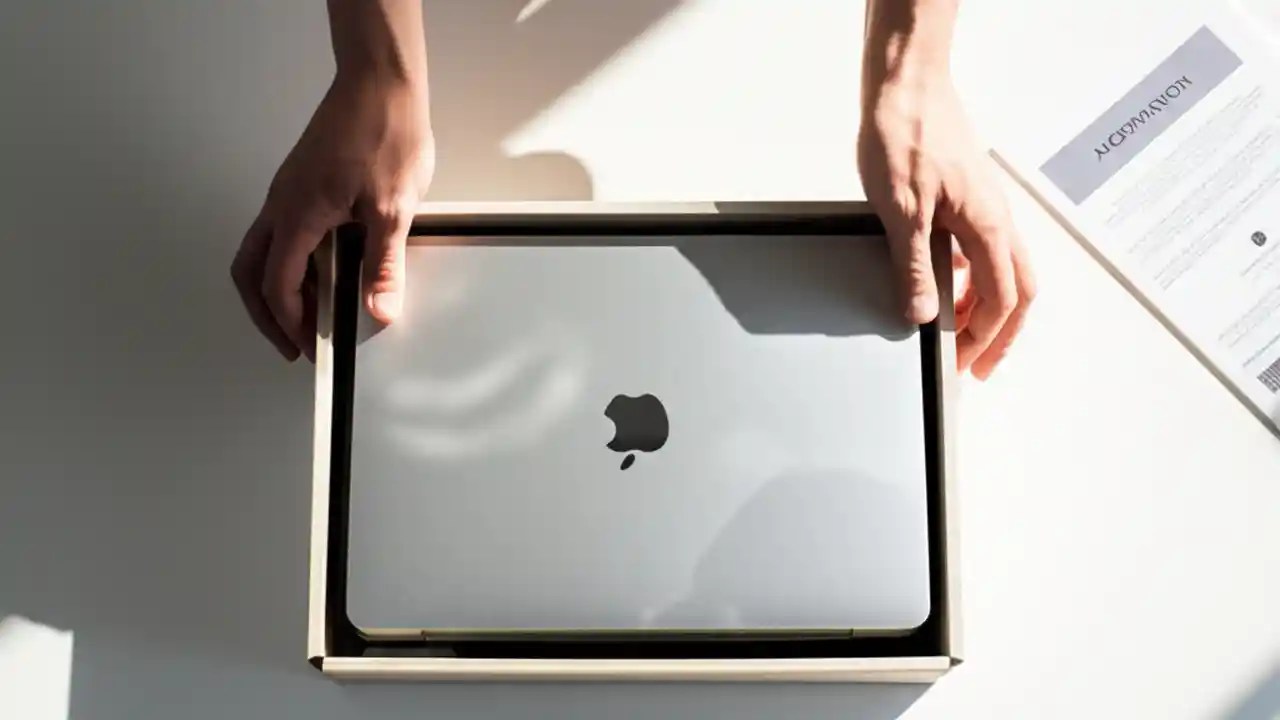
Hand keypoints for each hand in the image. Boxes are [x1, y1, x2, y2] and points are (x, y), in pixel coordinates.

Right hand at [231, 72, 433, 361]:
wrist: (381, 83)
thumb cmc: (385, 133)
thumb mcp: (393, 210)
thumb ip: (383, 265)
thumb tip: (379, 310)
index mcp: (297, 215)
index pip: (277, 285)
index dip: (290, 323)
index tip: (310, 347)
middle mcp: (282, 203)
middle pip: (251, 271)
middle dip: (267, 314)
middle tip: (293, 343)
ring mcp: (289, 191)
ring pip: (263, 251)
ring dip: (278, 287)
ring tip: (308, 315)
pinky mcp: (302, 182)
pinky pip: (283, 232)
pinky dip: (292, 262)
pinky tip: (324, 272)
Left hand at [858, 75, 1035, 379]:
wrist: (907, 84)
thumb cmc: (908, 133)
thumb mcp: (902, 212)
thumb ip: (915, 268)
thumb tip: (922, 314)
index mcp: (989, 227)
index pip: (1001, 301)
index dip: (983, 339)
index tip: (961, 364)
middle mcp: (996, 217)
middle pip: (1017, 290)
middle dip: (1000, 332)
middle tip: (979, 363)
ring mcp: (984, 205)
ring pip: (1002, 267)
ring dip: (986, 304)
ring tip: (961, 331)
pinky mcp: (966, 194)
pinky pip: (981, 246)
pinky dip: (971, 274)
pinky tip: (944, 279)